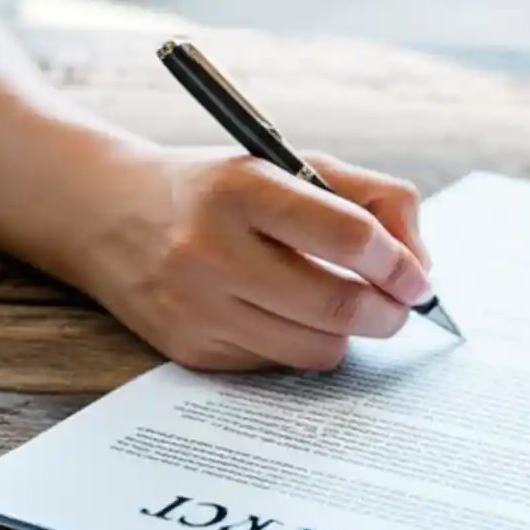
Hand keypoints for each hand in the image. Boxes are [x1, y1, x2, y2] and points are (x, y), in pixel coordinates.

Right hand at [70, 147, 433, 371]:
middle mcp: (212, 250)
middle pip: (338, 306)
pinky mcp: (190, 350)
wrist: (110, 214)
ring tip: (346, 308)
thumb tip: (418, 264)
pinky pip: (280, 365)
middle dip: (389, 313)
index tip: (418, 278)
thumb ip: (371, 198)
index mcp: (243, 188)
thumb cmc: (222, 189)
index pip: (348, 236)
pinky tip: (287, 316)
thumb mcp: (292, 164)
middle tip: (400, 306)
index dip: (398, 264)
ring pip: (316, 349)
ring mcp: (196, 307)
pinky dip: (301, 345)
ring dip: (349, 335)